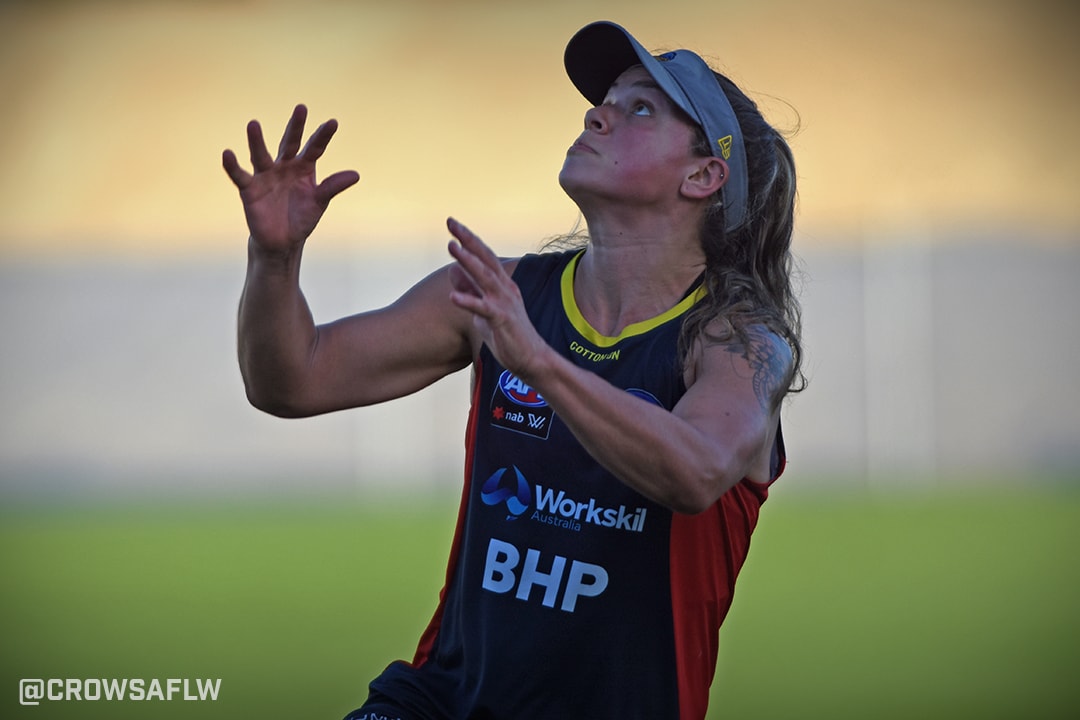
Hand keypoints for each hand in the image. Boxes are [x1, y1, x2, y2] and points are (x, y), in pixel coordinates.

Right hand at [222, 104, 358, 254]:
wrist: (282, 241)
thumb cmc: (301, 217)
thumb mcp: (319, 201)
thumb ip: (333, 187)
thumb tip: (356, 175)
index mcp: (303, 167)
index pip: (314, 148)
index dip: (323, 136)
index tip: (333, 122)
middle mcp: (284, 166)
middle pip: (290, 143)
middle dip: (296, 128)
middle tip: (301, 108)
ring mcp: (266, 176)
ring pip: (261, 155)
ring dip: (256, 141)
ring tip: (253, 124)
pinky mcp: (250, 189)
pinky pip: (240, 175)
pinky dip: (233, 166)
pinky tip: (228, 154)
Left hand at [447, 218, 549, 379]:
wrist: (532, 359)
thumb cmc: (509, 334)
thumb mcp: (484, 309)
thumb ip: (470, 290)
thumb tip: (453, 270)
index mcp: (501, 284)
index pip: (484, 256)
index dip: (468, 239)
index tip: (452, 223)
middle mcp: (505, 288)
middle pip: (485, 258)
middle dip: (468, 240)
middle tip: (451, 222)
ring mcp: (505, 303)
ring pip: (485, 277)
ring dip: (468, 261)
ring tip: (452, 247)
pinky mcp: (503, 320)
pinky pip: (484, 308)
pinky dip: (469, 301)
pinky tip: (453, 297)